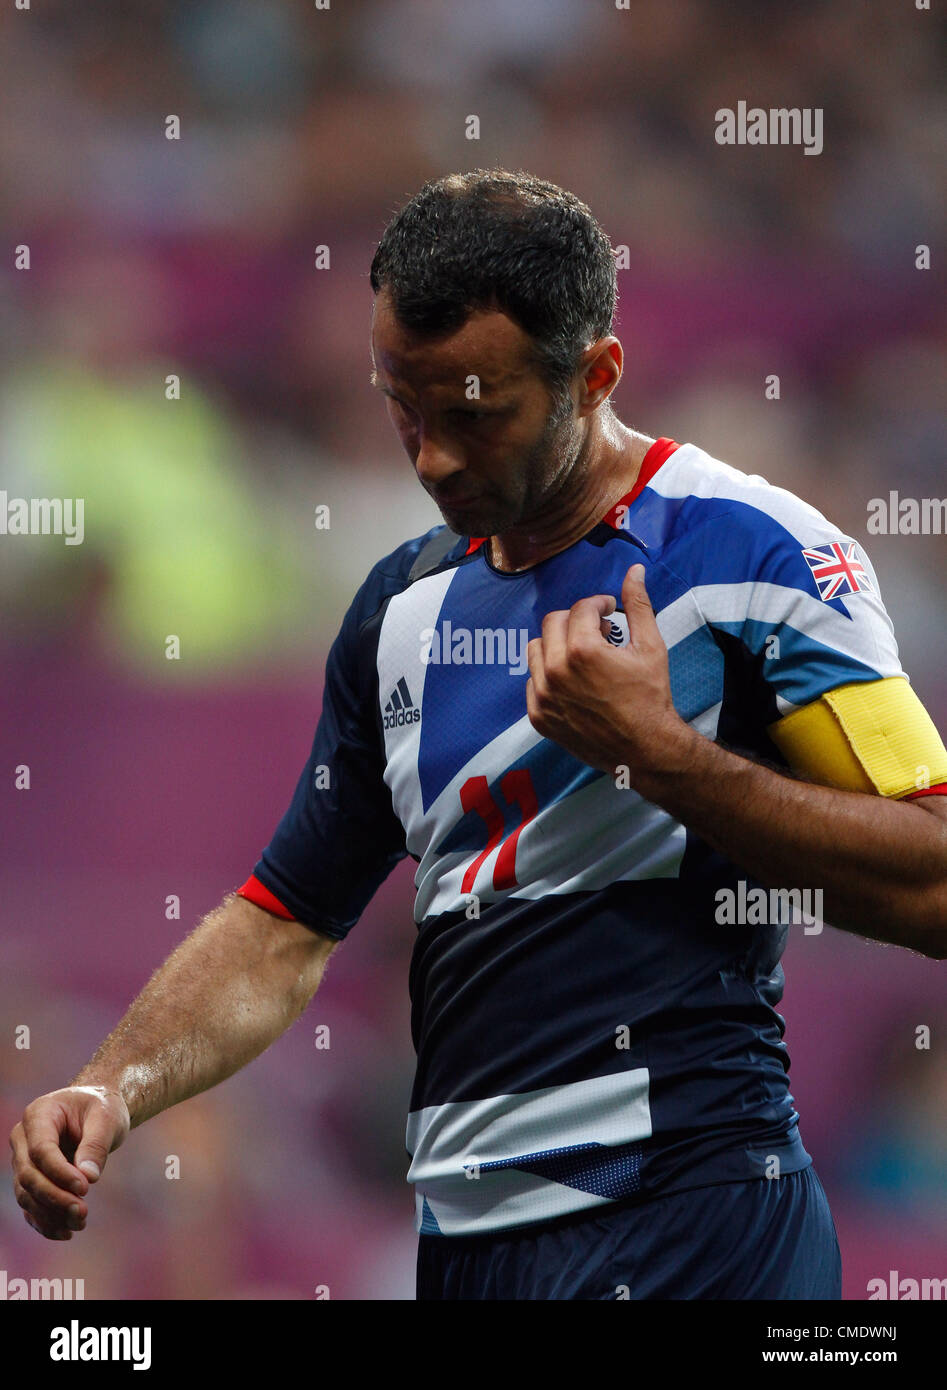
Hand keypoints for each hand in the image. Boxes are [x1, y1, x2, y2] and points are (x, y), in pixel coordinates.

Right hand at [9, 1084, 129, 1239]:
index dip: (59, 1172)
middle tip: (83, 1213)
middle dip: (54, 1198)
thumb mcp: (107, 1117)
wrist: (96, 1110)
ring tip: (80, 1223)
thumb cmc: (101, 1107)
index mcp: (38, 1114)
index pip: (40, 1150)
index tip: (86, 1187)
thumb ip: (96, 1144)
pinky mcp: (30, 1180)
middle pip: (28, 1175)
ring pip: (26, 1195)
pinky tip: (66, 1232)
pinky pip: (30, 1206)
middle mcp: (23, 1138)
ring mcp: (22, 1160)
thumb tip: (88, 1177)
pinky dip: (46, 1222)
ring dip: (51, 1214)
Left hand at [526, 563, 696, 783]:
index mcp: (582, 650)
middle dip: (577, 620)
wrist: (645, 749)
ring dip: (558, 645)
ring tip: (583, 655)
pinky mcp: (538, 716)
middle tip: (599, 632)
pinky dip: (549, 675)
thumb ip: (638, 605)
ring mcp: (544, 695)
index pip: (581, 608)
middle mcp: (555, 671)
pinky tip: (573, 681)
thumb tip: (635, 570)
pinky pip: (532, 681)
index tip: (610, 612)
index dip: (599, 605)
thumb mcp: (650, 646)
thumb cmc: (651, 697)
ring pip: (537, 650)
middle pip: (554, 623)